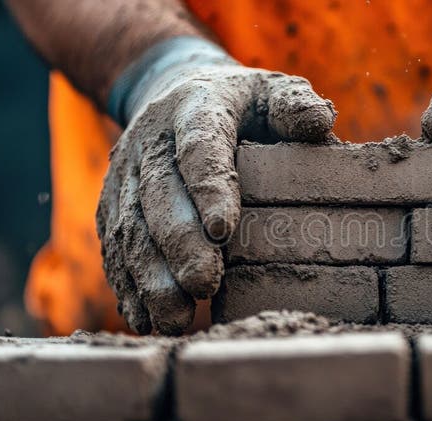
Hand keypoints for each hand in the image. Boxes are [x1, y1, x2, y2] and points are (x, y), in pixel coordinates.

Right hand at [97, 37, 334, 333]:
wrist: (173, 93)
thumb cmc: (242, 105)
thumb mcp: (272, 92)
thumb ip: (295, 105)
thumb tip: (319, 118)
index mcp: (196, 106)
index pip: (200, 146)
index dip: (209, 187)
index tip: (223, 230)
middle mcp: (152, 139)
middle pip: (160, 193)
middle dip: (180, 243)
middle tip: (203, 283)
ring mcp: (126, 172)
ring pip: (130, 226)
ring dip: (150, 275)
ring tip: (175, 317)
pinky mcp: (112, 201)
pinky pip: (113, 245)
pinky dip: (127, 284)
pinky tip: (145, 318)